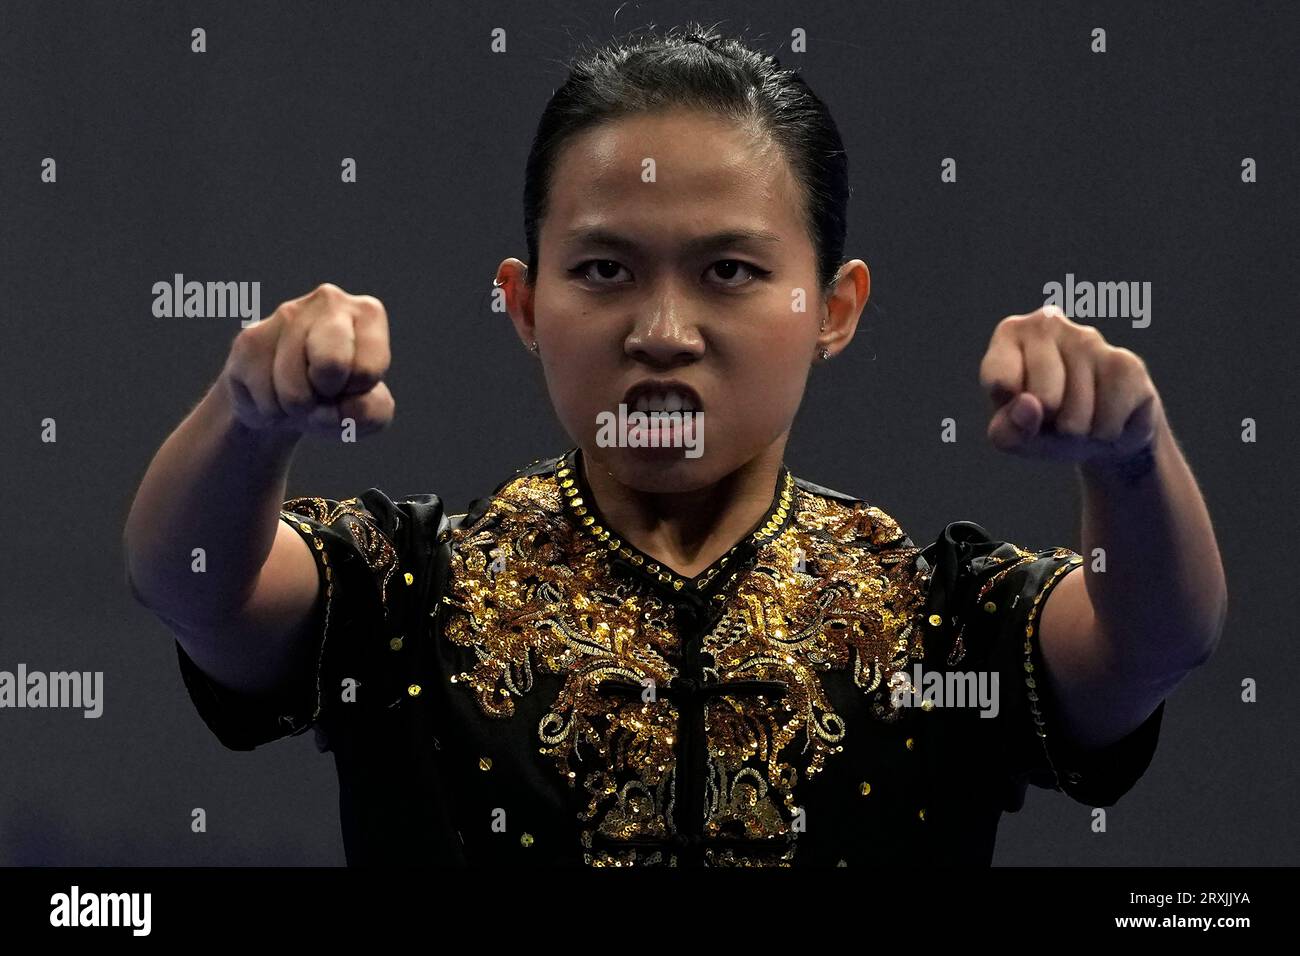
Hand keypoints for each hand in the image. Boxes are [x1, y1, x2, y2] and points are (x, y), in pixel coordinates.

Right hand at [221, 282, 394, 436]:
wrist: (288, 397)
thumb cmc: (340, 397)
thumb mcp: (371, 410)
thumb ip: (373, 412)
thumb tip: (332, 411)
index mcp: (368, 313)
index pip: (367, 372)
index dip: (356, 394)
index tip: (352, 385)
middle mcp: (329, 301)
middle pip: (330, 365)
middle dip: (326, 397)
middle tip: (325, 392)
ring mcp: (285, 315)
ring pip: (293, 392)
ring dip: (298, 410)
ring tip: (301, 396)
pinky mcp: (249, 338)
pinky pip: (263, 398)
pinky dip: (272, 411)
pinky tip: (276, 393)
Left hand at [979, 306, 1163, 464]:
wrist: (1100, 432)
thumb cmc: (1042, 426)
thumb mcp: (1011, 436)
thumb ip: (1008, 429)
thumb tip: (1030, 406)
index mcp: (1010, 334)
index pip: (1001, 381)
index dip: (1011, 411)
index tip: (1017, 406)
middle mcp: (1048, 324)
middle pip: (1044, 399)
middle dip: (1051, 426)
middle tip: (1055, 419)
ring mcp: (1090, 339)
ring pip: (1079, 412)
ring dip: (1080, 433)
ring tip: (1080, 418)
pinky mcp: (1127, 363)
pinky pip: (1110, 417)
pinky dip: (1106, 433)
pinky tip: (1106, 416)